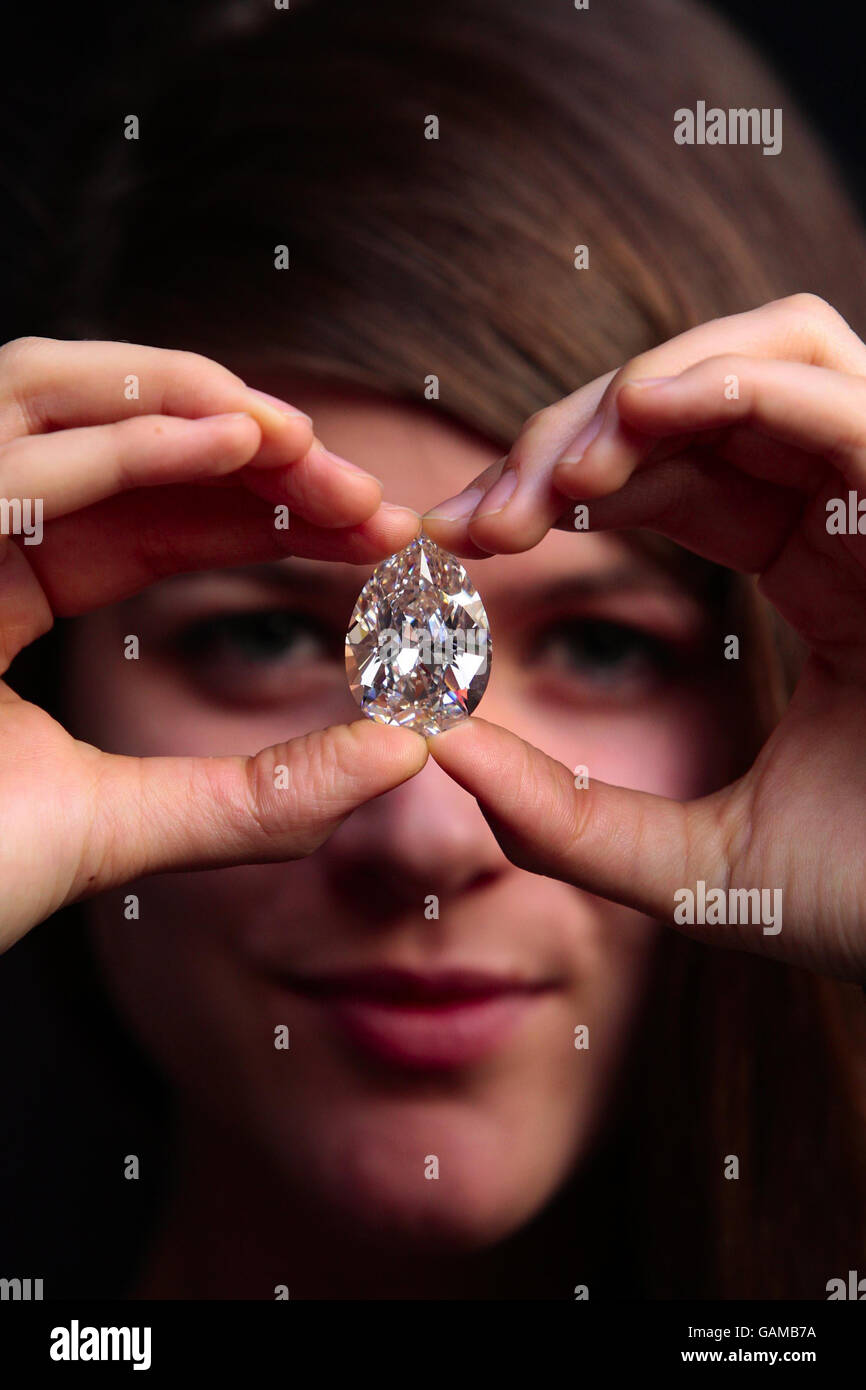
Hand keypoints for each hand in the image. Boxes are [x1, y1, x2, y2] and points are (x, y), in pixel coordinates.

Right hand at [0, 336, 426, 951]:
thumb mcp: (116, 828)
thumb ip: (255, 798)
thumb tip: (408, 754)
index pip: (151, 517)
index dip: (266, 514)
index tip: (374, 530)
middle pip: (117, 442)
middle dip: (250, 453)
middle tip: (367, 492)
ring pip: (46, 394)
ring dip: (192, 404)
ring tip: (312, 447)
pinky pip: (7, 451)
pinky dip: (126, 431)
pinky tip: (245, 442)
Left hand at [423, 294, 865, 981]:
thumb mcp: (698, 866)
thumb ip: (569, 820)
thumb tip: (442, 747)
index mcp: (818, 573)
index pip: (672, 478)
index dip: (555, 486)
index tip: (453, 537)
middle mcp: (861, 517)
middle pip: (703, 404)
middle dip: (574, 437)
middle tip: (484, 519)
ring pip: (773, 355)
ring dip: (648, 389)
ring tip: (561, 474)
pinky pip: (842, 397)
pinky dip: (740, 382)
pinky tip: (641, 413)